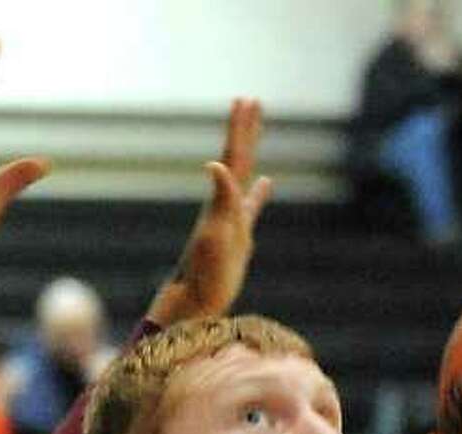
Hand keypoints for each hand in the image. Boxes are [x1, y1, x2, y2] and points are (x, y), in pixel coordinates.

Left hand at [148, 98, 271, 326]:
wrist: (195, 305)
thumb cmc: (205, 275)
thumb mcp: (216, 234)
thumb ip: (222, 198)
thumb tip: (216, 163)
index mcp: (223, 204)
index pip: (234, 158)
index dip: (239, 130)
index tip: (244, 99)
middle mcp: (227, 207)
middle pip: (238, 159)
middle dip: (245, 130)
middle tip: (249, 100)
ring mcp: (233, 221)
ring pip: (244, 177)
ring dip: (250, 152)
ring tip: (254, 129)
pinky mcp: (238, 238)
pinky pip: (252, 207)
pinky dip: (259, 193)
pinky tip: (266, 184)